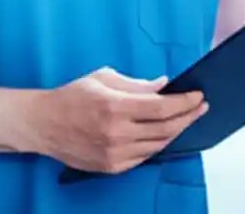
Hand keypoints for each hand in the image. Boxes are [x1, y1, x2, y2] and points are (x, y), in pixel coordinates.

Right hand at [23, 67, 207, 174]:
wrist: (44, 124)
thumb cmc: (72, 97)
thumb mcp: (102, 78)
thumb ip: (136, 84)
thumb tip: (163, 85)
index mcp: (115, 106)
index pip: (162, 108)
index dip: (184, 102)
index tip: (198, 96)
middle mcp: (117, 133)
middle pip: (165, 128)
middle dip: (188, 116)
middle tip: (200, 107)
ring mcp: (114, 153)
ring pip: (158, 145)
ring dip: (176, 132)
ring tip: (185, 119)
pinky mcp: (111, 166)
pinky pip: (144, 157)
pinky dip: (157, 145)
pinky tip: (164, 134)